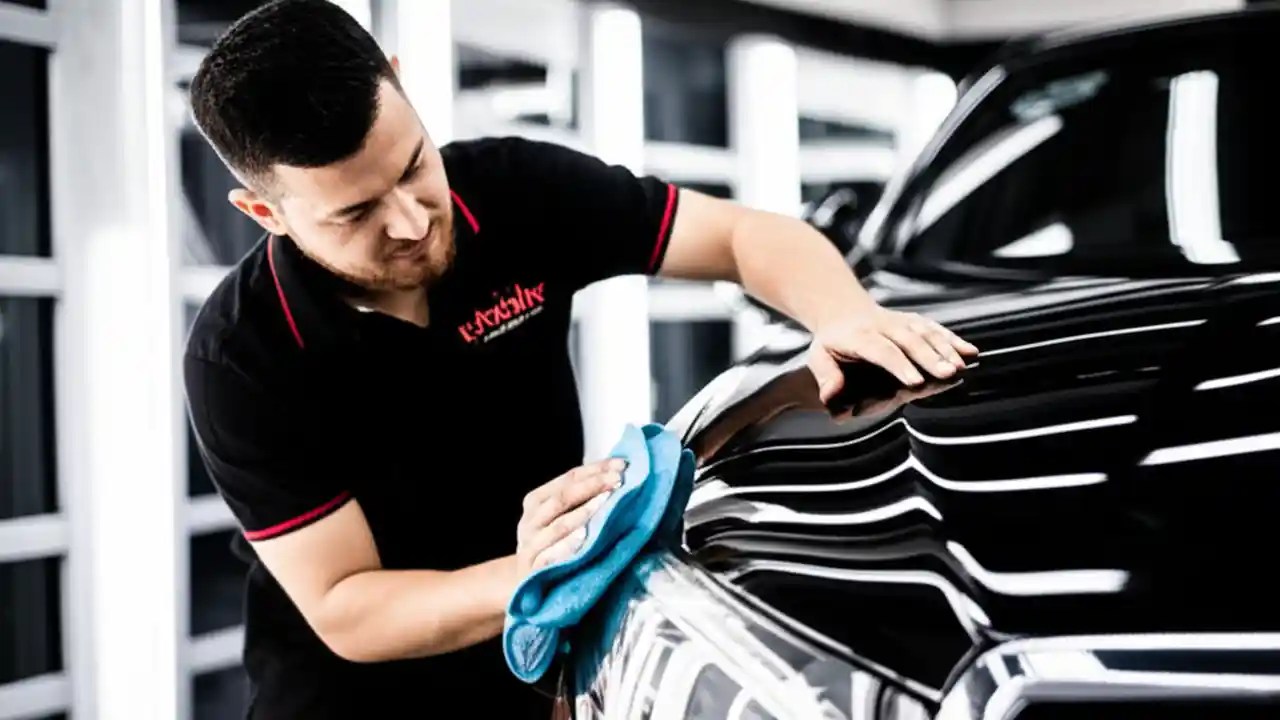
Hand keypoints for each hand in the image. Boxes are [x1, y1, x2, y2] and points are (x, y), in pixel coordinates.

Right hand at [515, 458, 623, 575]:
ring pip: (557, 525)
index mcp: (537, 500)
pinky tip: (585, 537)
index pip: (569, 478)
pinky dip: (568, 545)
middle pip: (562, 497)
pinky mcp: (533, 570)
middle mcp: (530, 520)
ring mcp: (530, 545)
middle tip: (619, 479)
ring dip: (583, 513)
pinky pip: (551, 556)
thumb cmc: (554, 545)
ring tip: (605, 502)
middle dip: (592, 485)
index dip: (596, 469)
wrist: (528, 585)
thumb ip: (582, 500)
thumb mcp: (561, 518)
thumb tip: (619, 476)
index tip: (622, 464)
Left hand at [808, 306, 978, 402]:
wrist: (842, 310)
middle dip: (930, 357)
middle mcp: (883, 325)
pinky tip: (971, 353)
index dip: (899, 366)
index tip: (915, 383)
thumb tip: (830, 397)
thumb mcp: (818, 356)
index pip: (882, 350)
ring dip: (946, 349)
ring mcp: (901, 321)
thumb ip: (826, 376)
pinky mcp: (915, 321)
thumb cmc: (831, 342)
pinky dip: (953, 340)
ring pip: (926, 332)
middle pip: (910, 340)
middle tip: (949, 374)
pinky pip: (935, 329)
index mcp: (859, 336)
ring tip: (961, 367)